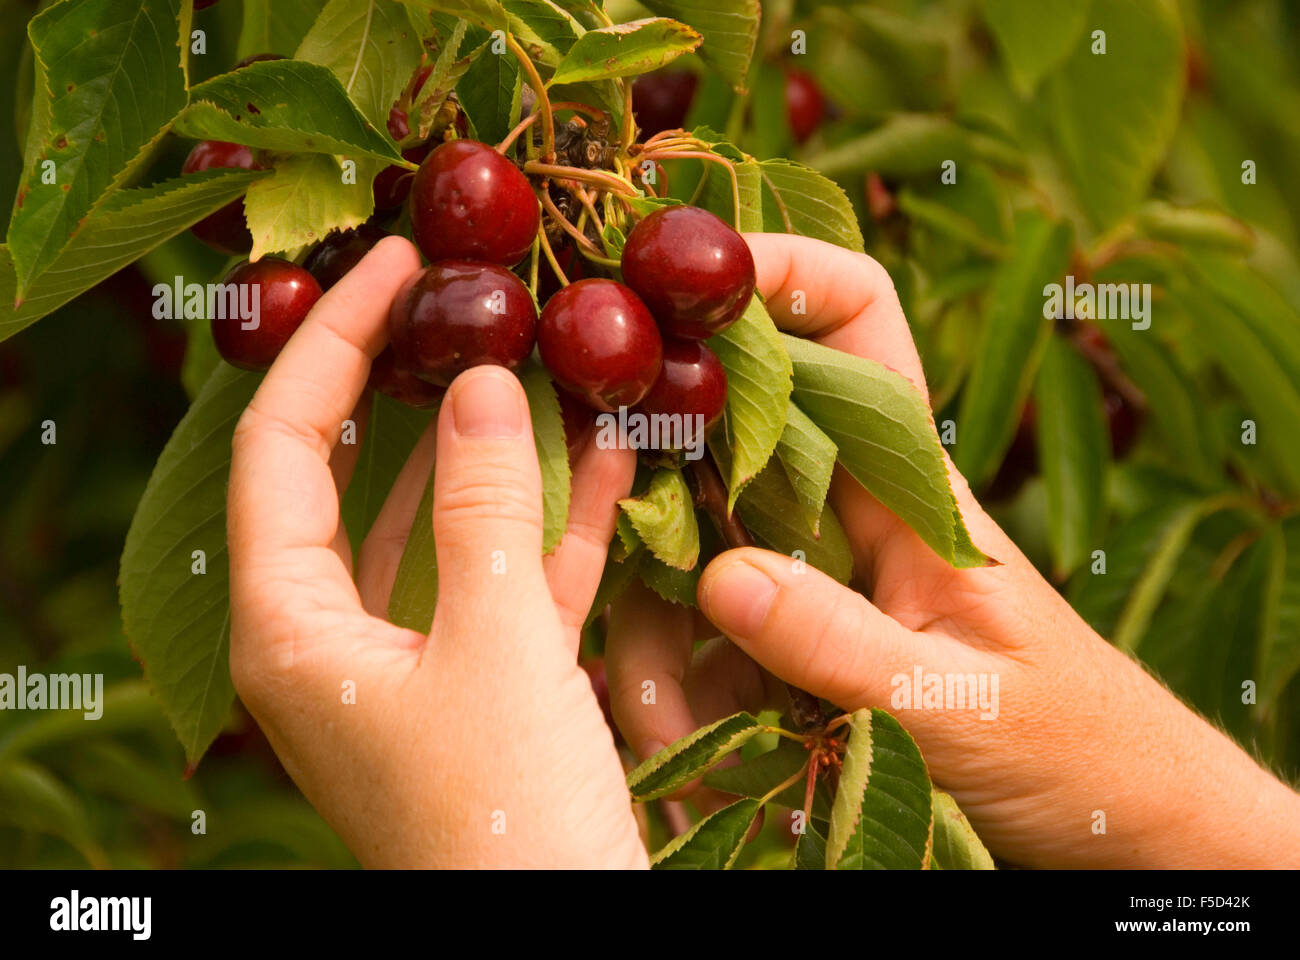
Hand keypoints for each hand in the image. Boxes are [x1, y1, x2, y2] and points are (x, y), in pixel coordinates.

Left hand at [226, 236, 645, 867]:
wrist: (569, 935)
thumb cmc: (507, 820)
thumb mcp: (496, 649)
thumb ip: (482, 508)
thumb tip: (477, 380)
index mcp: (292, 626)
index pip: (284, 444)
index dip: (335, 344)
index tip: (399, 264)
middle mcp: (337, 634)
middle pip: (361, 474)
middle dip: (418, 385)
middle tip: (471, 299)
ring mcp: (414, 657)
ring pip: (445, 521)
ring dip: (499, 448)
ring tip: (548, 357)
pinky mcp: (484, 681)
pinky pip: (508, 577)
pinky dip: (554, 520)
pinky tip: (611, 453)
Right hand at [607, 232, 1299, 867]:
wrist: (1109, 809)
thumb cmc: (1069, 742)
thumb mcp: (958, 704)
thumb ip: (844, 646)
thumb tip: (722, 576)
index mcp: (912, 483)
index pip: (859, 320)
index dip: (783, 270)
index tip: (686, 282)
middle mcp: (849, 506)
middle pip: (727, 428)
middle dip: (650, 470)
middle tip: (585, 519)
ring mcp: (810, 570)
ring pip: (692, 545)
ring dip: (655, 627)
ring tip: (660, 722)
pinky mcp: (788, 638)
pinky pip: (703, 637)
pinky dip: (677, 688)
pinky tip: (681, 749)